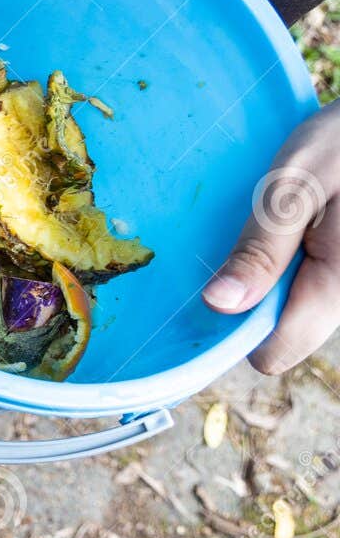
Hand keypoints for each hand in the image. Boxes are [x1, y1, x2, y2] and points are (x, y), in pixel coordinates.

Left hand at [203, 102, 339, 373]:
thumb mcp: (294, 187)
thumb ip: (260, 249)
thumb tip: (219, 304)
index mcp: (338, 286)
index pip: (276, 350)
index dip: (237, 330)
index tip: (211, 290)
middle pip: (283, 333)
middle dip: (251, 299)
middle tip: (240, 245)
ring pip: (294, 308)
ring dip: (268, 279)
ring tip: (268, 229)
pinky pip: (305, 285)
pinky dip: (286, 265)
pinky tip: (281, 229)